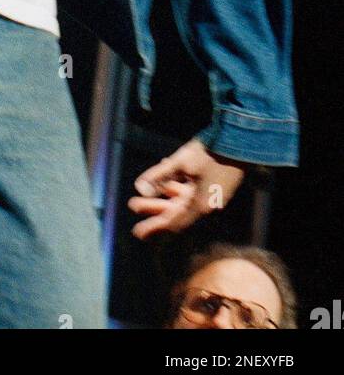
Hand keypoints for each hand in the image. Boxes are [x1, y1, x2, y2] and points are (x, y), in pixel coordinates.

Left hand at [127, 138, 245, 238]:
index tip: (138, 232)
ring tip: (145, 191)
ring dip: (163, 196)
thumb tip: (139, 188)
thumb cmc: (211, 152)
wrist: (241, 143)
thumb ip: (159, 175)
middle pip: (176, 211)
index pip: (172, 222)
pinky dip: (176, 185)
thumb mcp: (181, 161)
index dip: (154, 227)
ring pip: (182, 200)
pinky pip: (191, 191)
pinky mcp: (215, 186)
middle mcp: (206, 205)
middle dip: (154, 209)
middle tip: (135, 206)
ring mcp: (212, 196)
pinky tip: (167, 174)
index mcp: (199, 205)